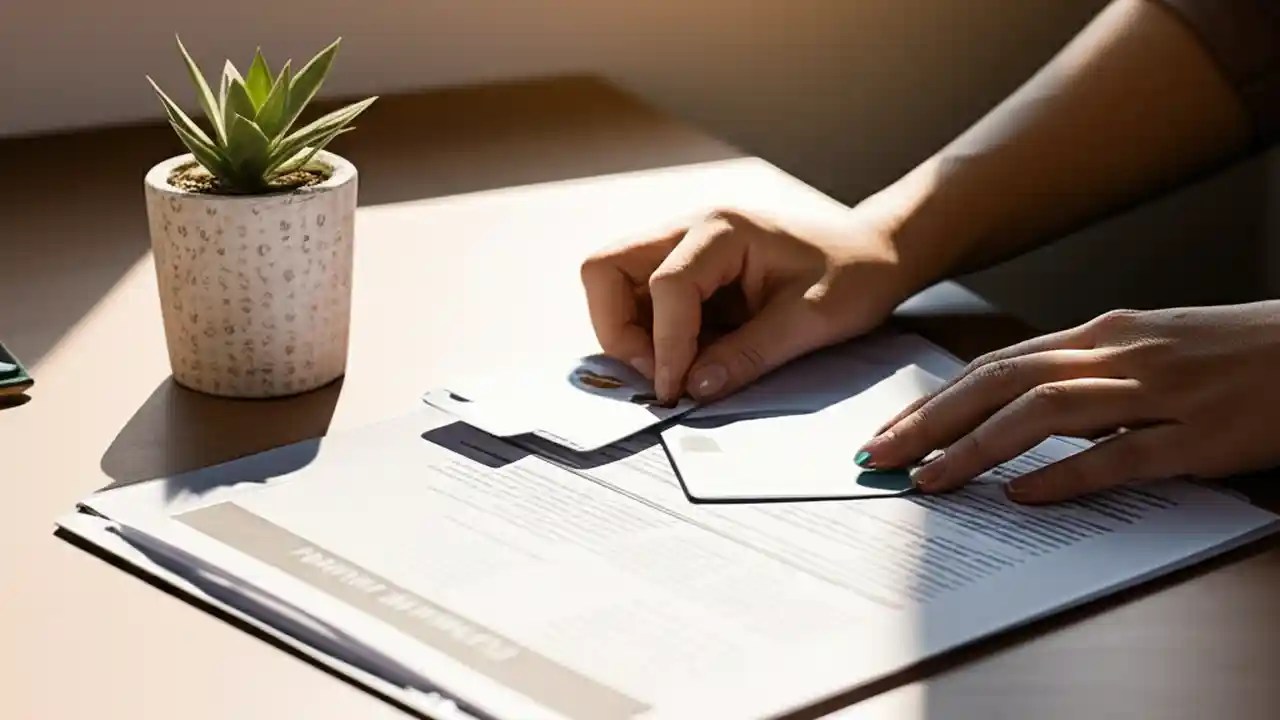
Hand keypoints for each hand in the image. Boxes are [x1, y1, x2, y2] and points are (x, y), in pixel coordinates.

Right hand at [580, 207, 915, 402]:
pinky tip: (688, 358)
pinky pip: (640, 299)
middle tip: (657, 374)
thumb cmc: (852, 275)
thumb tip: (692, 389)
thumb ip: (749, 354)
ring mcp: (683, 246)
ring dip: (628, 332)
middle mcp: (690, 229)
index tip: (676, 393)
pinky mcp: (686, 269)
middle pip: (606, 268)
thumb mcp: (811, 321)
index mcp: (723, 230)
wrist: (874, 253)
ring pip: (612, 283)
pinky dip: (648, 334)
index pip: (666, 286)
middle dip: (617, 329)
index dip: (665, 345)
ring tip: (673, 370)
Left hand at [858, 303, 1279, 502]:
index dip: (938, 399)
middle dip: (931, 420)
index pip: (998, 365)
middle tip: (879, 457)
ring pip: (1046, 411)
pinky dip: (1065, 476)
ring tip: (930, 479)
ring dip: (977, 446)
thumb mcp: (1150, 351)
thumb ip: (1086, 373)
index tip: (892, 431)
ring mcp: (1160, 392)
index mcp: (1104, 335)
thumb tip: (1014, 402)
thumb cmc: (1236, 356)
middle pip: (1002, 381)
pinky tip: (1021, 497)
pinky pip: (1121, 455)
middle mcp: (1120, 354)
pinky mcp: (1201, 436)